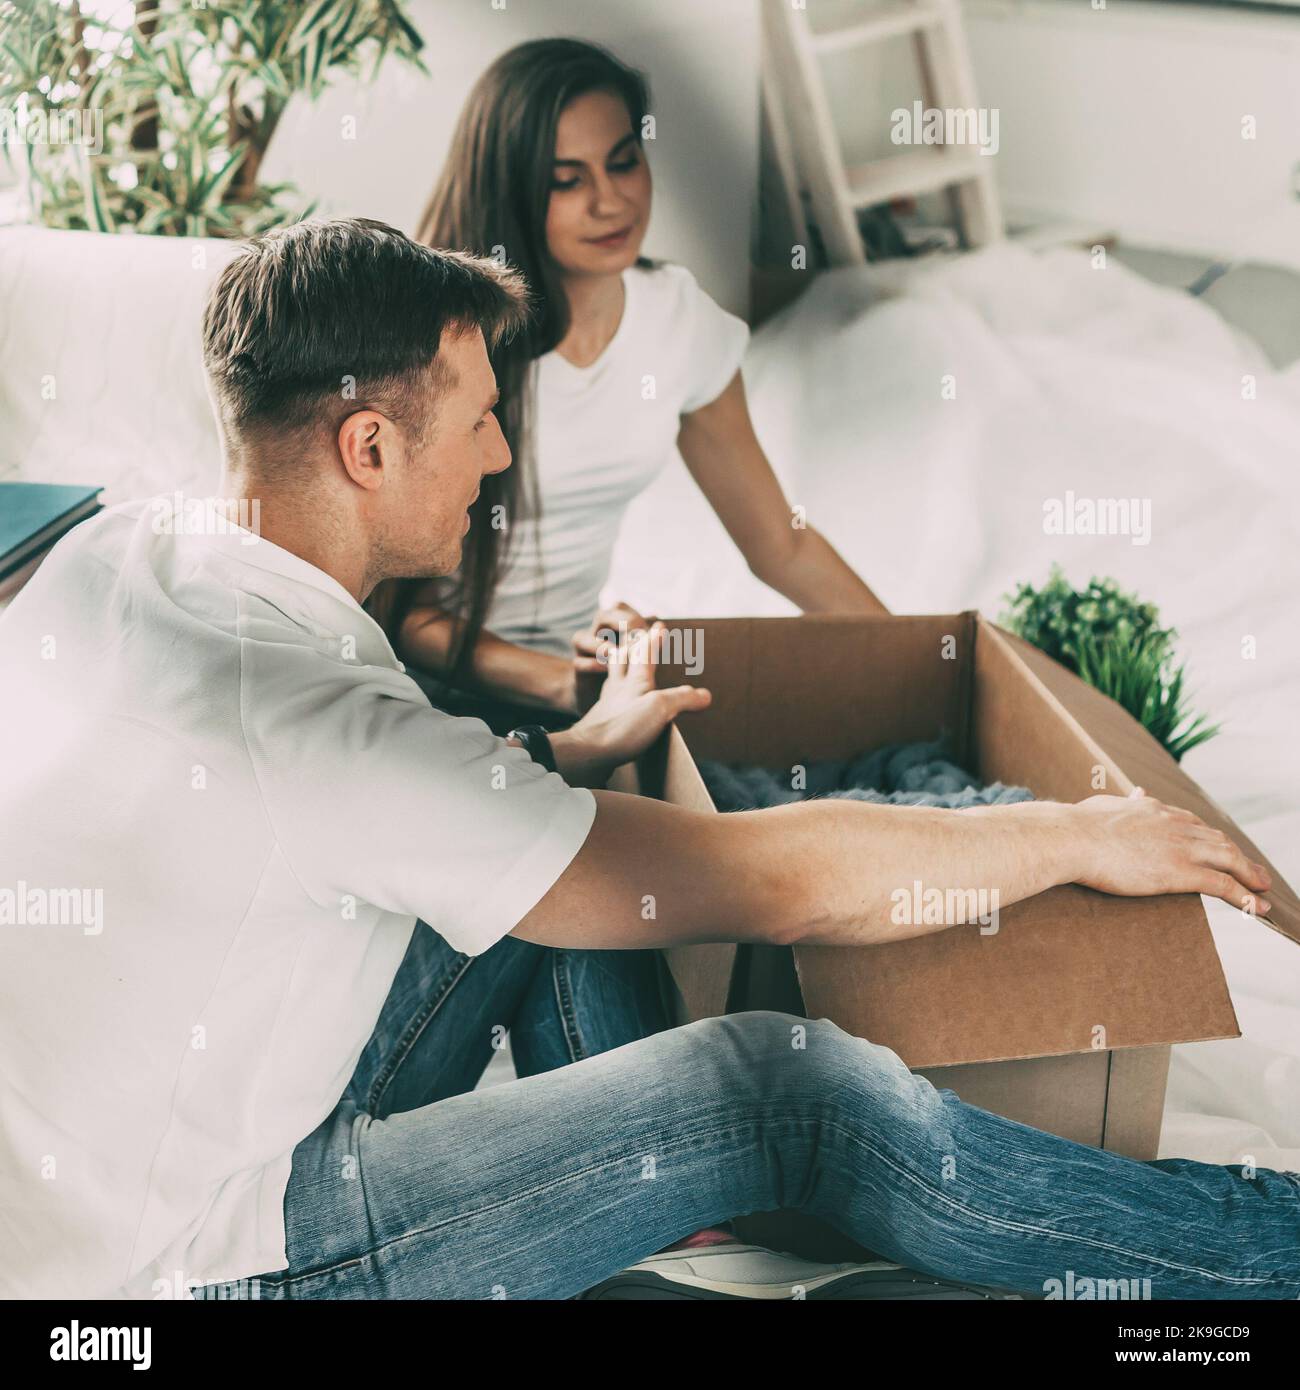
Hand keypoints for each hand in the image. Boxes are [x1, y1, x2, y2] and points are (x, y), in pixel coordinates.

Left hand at [551, 623, 709, 785]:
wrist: (585, 753)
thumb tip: (705, 694)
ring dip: (619, 666)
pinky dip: (613, 694)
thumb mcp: (659, 708)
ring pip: (613, 679)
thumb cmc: (621, 728)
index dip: (653, 639)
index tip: (658, 625)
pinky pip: (608, 702)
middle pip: (623, 660)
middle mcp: (619, 690)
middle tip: (636, 636)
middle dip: (631, 646)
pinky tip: (616, 703)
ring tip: (622, 661)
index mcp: (635, 681)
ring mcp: (608, 707)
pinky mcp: (602, 725)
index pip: (645, 653)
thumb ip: (682, 698)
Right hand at [1070, 788, 1271, 913]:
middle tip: (1254, 870)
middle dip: (1238, 855)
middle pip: (1217, 839)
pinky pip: (1223, 884)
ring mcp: (1180, 847)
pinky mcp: (1180, 872)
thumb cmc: (1075, 826)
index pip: (1191, 822)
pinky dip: (1245, 895)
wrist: (1071, 838)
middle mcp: (1173, 824)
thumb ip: (1125, 802)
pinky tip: (1257, 906)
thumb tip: (1136, 793)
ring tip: (1263, 887)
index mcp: (1153, 809)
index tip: (1217, 846)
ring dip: (1250, 874)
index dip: (1208, 837)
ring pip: (1228, 859)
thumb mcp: (1104, 805)